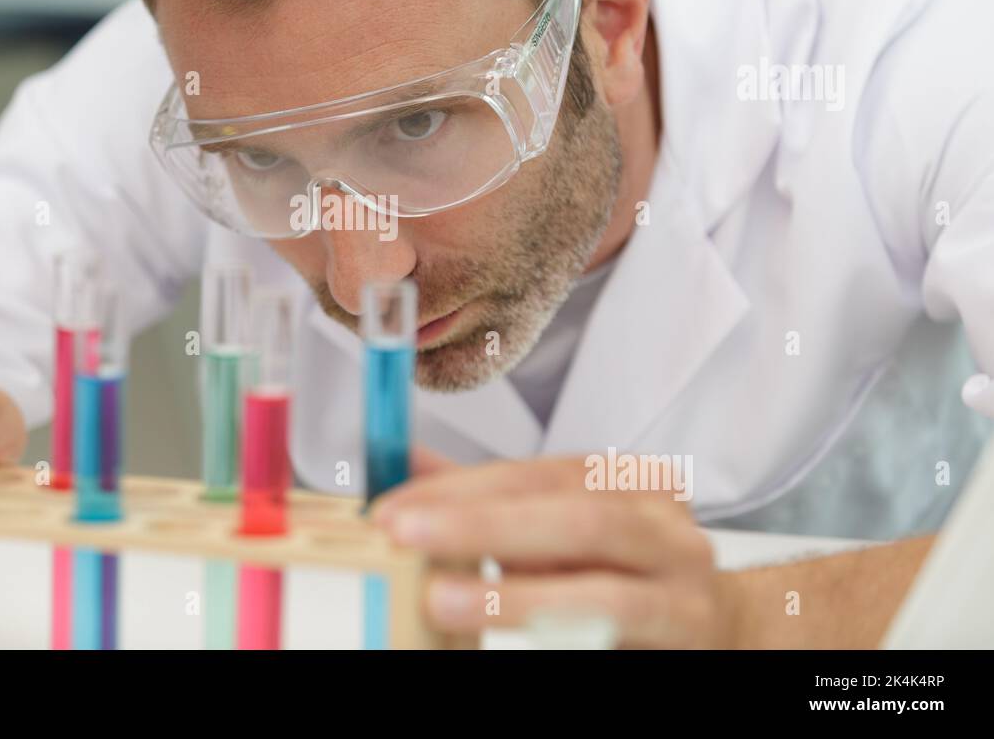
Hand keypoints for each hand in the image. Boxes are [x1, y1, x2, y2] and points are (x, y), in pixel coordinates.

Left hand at [371, 455, 731, 647]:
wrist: (720, 628)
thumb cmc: (623, 572)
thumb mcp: (557, 523)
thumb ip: (488, 496)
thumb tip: (407, 466)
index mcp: (624, 483)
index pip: (532, 476)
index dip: (458, 490)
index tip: (391, 509)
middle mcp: (663, 528)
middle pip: (573, 519)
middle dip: (482, 526)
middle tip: (406, 536)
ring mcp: (684, 590)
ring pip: (603, 593)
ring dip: (515, 598)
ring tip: (441, 601)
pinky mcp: (686, 637)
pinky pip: (615, 641)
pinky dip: (555, 642)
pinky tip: (502, 645)